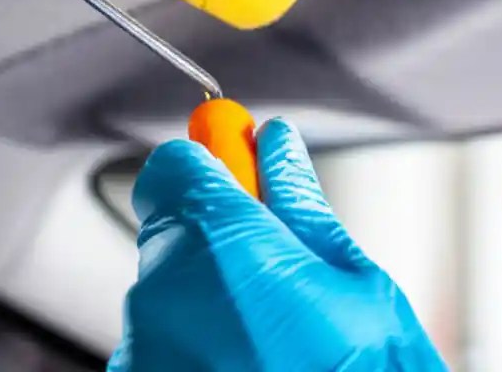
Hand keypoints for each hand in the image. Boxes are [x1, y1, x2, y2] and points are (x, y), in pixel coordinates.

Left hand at [108, 119, 445, 371]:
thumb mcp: (358, 288)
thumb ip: (303, 207)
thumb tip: (278, 150)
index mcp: (222, 243)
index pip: (175, 163)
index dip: (211, 161)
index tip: (237, 166)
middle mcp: (164, 291)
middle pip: (173, 223)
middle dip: (220, 233)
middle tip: (280, 266)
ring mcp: (143, 348)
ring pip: (166, 286)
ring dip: (207, 294)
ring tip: (273, 335)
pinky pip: (159, 340)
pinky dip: (194, 343)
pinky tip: (248, 365)